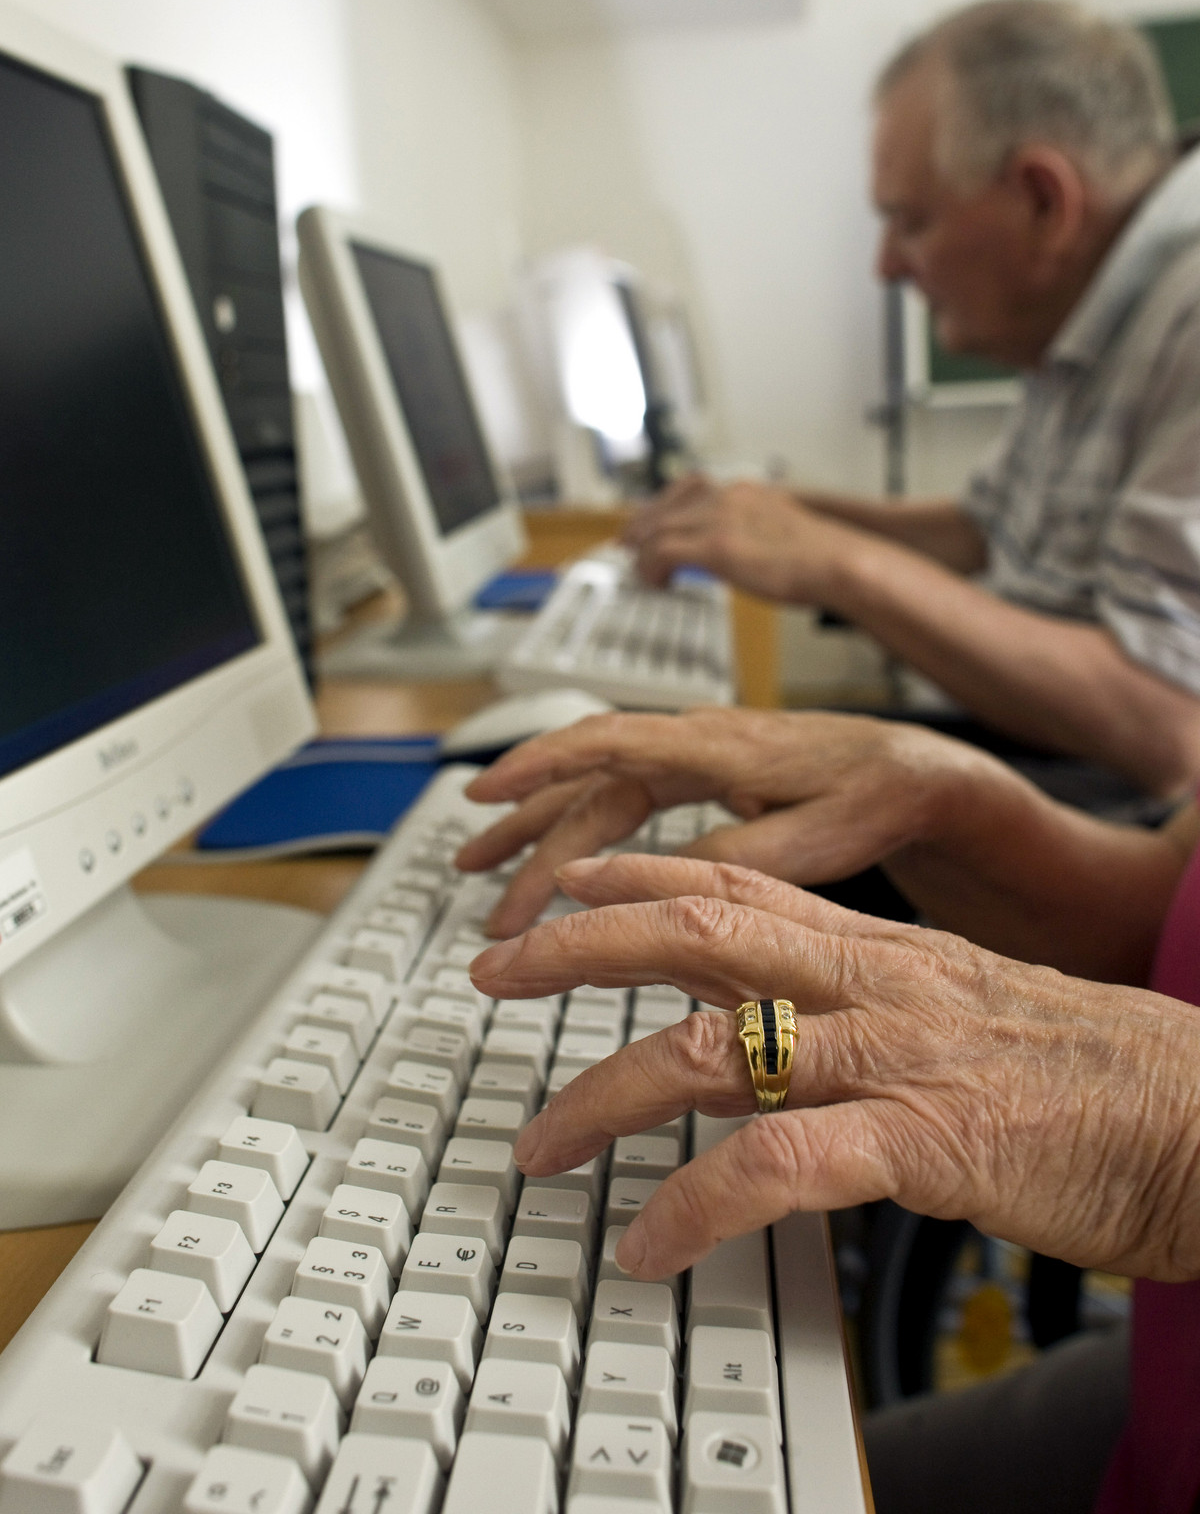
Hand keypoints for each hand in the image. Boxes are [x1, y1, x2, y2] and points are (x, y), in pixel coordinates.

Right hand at [456, 708, 1001, 937]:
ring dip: (545, 831)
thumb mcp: (813, 837)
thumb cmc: (875, 793)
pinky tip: (566, 859)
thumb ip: (734, 853)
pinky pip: (627, 800)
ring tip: (489, 873)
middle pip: (587, 782)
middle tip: (476, 886)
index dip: (535, 766)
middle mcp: (694, 744)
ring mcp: (698, 760)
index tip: (480, 792)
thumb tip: (654, 878)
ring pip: (600, 791)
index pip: (603, 742)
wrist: (920, 772)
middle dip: (526, 831)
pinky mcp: (707, 780)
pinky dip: (587, 828)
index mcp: (713, 747)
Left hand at [470, 853, 1199, 1283]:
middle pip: (696, 930)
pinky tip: (651, 1244)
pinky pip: (777, 1165)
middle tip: (495, 966)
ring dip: (601, 1094)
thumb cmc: (1101, 1079)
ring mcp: (896, 1054)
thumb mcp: (968, 1017)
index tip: (568, 879)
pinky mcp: (926, 1138)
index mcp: (887, 951)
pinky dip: (697, 1204)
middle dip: (579, 943)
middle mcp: (877, 983)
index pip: (738, 884)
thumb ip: (865, 1018)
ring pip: (710, 1045)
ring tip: (537, 1146)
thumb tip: (772, 1048)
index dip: (641, 875)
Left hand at [623, 476, 870, 600]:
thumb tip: (740, 554)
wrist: (839, 563)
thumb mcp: (781, 533)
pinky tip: (656, 584)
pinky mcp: (716, 545)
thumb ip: (755, 534)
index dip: (661, 508)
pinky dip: (651, 568)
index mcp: (744, 491)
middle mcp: (728, 496)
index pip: (687, 489)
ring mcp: (720, 519)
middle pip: (665, 506)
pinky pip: (662, 552)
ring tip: (639, 571)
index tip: (649, 525)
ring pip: (658, 529)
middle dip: (641, 527)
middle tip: (627, 547)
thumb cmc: (822, 558)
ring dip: (643, 552)